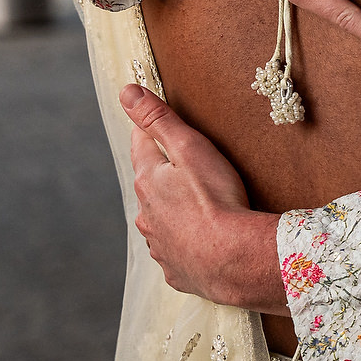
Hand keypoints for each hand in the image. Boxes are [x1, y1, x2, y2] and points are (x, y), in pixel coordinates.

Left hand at [122, 84, 286, 312]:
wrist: (233, 258)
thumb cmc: (216, 199)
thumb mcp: (189, 147)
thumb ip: (158, 119)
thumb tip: (126, 91)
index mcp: (148, 181)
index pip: (141, 145)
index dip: (152, 131)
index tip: (163, 125)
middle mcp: (146, 215)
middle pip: (150, 184)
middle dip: (165, 174)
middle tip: (192, 167)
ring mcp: (159, 245)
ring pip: (161, 219)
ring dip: (174, 211)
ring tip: (200, 207)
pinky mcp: (176, 270)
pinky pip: (177, 250)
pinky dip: (187, 242)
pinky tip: (204, 241)